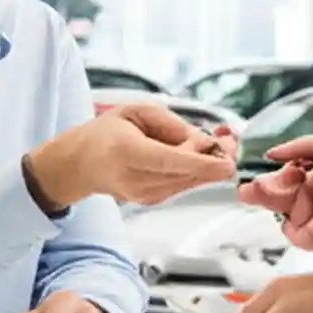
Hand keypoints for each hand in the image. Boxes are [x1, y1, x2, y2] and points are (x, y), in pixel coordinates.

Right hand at [27, 104, 237, 207]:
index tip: (227, 164)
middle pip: (185, 173)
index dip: (201, 164)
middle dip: (214, 159)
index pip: (168, 162)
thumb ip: (170, 123)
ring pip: (188, 181)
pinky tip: (199, 155)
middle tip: (232, 140)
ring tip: (219, 143)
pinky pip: (182, 185)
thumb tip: (203, 141)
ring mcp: (143, 195)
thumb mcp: (135, 111)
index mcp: (127, 152)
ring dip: (208, 164)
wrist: (80, 164)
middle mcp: (135, 179)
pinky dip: (196, 171)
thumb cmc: (106, 133)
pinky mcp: (151, 201)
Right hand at [238, 137, 312, 253]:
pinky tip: (294, 209)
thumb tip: (272, 153)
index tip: (269, 165)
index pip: (288, 176)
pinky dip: (291, 223)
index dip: (277, 172)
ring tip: (274, 189)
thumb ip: (303, 146)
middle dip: (261, 191)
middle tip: (246, 189)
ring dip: (276, 201)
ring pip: (284, 213)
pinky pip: (295, 233)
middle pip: (280, 196)